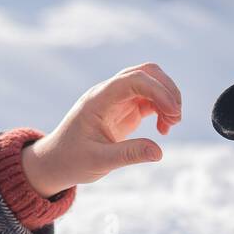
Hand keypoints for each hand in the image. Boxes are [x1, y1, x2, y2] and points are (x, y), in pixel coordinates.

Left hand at [22, 63, 182, 197]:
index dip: (158, 91)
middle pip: (146, 72)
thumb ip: (128, 155)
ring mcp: (118, 99)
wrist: (58, 162)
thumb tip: (159, 152)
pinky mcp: (125, 109)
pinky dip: (162, 109)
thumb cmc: (72, 160)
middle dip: (167, 90)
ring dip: (167, 99)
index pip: (133, 79)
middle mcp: (109, 93)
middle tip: (176, 119)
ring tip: (171, 125)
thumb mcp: (99, 161)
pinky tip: (163, 128)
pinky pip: (150, 98)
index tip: (173, 113)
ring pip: (151, 82)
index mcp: (99, 99)